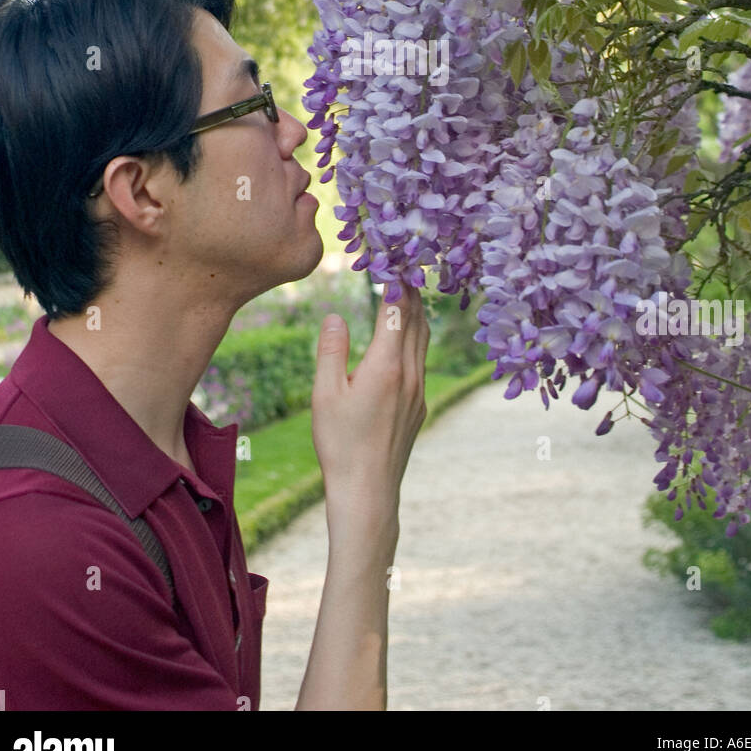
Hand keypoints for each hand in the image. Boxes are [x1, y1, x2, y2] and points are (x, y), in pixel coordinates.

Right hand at [311, 285, 429, 534]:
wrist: (369, 490)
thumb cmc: (341, 443)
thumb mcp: (326, 394)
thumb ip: (331, 351)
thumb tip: (336, 316)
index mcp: (387, 366)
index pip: (397, 311)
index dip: (397, 282)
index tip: (394, 259)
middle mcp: (410, 374)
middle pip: (417, 321)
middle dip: (412, 291)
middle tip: (406, 265)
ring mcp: (419, 391)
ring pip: (423, 341)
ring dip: (418, 313)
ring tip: (411, 293)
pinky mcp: (419, 406)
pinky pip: (421, 362)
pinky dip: (416, 338)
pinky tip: (406, 339)